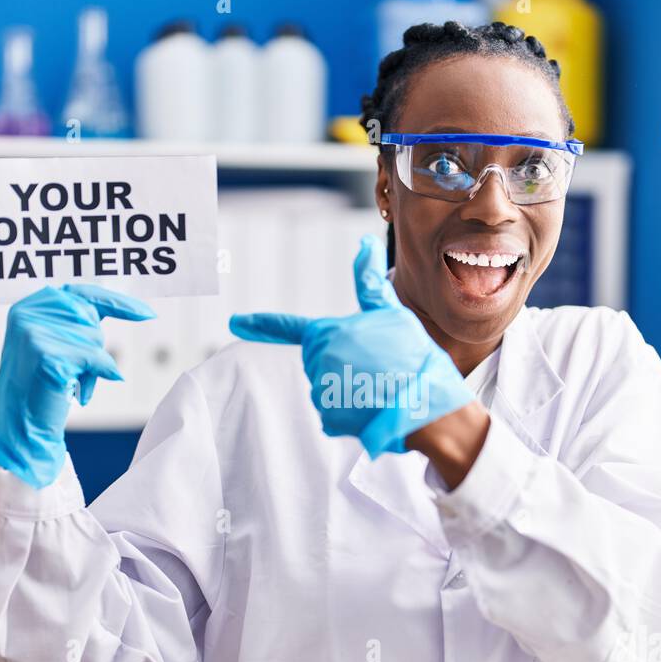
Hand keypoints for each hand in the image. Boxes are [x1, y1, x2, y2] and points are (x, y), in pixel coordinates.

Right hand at [0, 283, 154, 487]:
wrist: (20, 425)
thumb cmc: (42, 384)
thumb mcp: (57, 343)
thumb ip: (80, 322)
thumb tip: (132, 307)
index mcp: (29, 307)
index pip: (81, 293)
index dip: (116, 302)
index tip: (147, 313)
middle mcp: (28, 314)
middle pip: (91, 317)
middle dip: (95, 346)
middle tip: (79, 373)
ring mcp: (34, 333)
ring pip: (95, 338)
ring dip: (92, 366)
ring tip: (70, 383)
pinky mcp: (46, 354)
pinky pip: (95, 358)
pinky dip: (95, 376)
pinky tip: (81, 394)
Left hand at [229, 235, 474, 456]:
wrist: (426, 401)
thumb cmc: (410, 354)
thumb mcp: (391, 312)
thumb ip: (369, 283)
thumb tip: (364, 243)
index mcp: (326, 332)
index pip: (286, 326)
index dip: (260, 323)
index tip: (235, 322)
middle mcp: (316, 362)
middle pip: (320, 362)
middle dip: (343, 364)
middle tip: (377, 365)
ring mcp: (320, 392)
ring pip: (329, 388)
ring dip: (350, 388)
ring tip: (379, 385)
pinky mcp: (329, 418)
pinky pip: (336, 413)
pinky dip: (354, 412)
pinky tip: (375, 405)